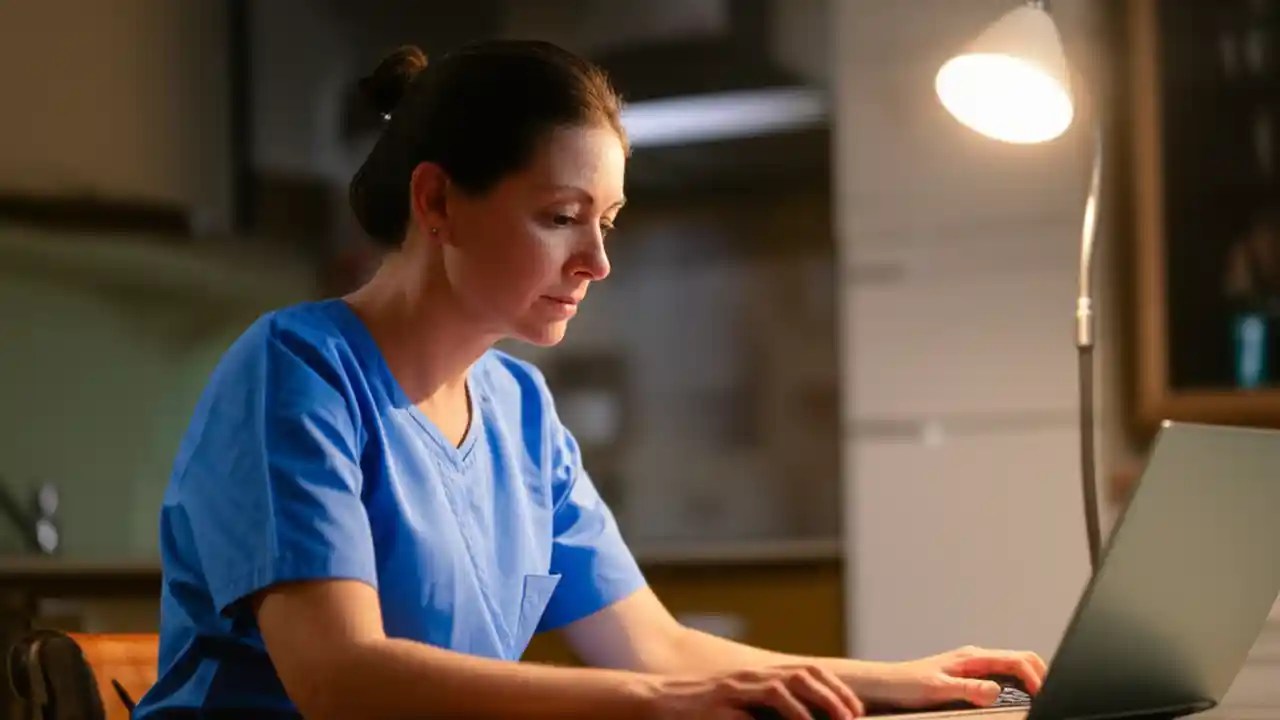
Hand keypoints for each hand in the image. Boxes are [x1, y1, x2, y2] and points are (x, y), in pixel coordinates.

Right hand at [646, 664, 865, 719]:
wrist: (656, 700)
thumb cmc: (701, 707)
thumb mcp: (740, 701)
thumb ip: (768, 706)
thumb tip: (803, 716)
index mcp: (760, 674)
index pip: (808, 671)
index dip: (836, 688)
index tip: (856, 709)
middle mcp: (751, 676)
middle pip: (802, 674)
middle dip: (832, 695)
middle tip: (852, 717)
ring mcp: (734, 689)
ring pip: (781, 688)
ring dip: (811, 706)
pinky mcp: (717, 706)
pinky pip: (750, 713)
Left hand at [855, 645, 1047, 710]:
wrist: (883, 685)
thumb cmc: (906, 685)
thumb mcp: (938, 689)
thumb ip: (969, 689)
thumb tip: (996, 691)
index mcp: (973, 657)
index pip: (1018, 660)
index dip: (1037, 677)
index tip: (1045, 696)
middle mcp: (976, 659)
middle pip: (1021, 660)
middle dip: (1041, 675)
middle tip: (1051, 698)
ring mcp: (973, 667)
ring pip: (1013, 668)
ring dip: (1030, 680)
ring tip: (1040, 698)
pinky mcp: (968, 677)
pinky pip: (1001, 678)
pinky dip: (1016, 686)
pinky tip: (1017, 700)